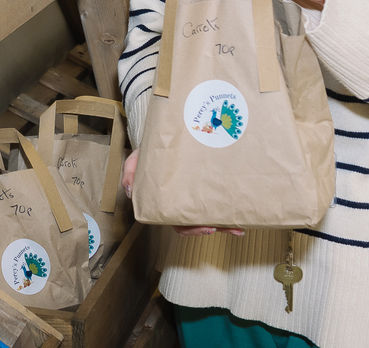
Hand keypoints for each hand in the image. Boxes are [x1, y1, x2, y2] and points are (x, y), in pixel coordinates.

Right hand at [123, 149, 243, 235]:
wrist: (163, 138)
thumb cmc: (150, 154)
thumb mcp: (136, 160)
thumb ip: (130, 173)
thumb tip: (129, 190)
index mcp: (165, 203)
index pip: (176, 222)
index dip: (191, 229)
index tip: (206, 228)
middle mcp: (180, 203)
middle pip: (197, 222)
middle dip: (214, 228)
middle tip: (227, 228)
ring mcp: (193, 195)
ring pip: (209, 215)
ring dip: (225, 223)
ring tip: (239, 226)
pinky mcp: (204, 186)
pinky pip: (216, 200)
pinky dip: (227, 208)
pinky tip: (239, 211)